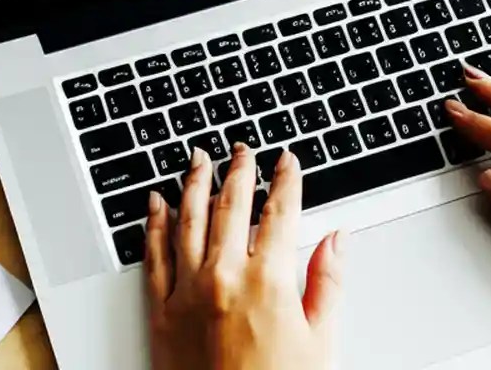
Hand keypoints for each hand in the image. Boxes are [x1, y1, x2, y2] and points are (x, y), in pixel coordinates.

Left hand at [145, 144, 344, 369]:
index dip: (286, 180)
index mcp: (269, 281)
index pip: (281, 212)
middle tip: (244, 150)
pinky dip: (154, 225)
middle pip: (232, 205)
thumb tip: (336, 242)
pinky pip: (154, 256)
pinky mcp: (161, 311)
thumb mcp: (320, 341)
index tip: (287, 161)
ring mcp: (188, 291)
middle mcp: (224, 277)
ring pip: (189, 220)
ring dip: (195, 183)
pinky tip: (155, 205)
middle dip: (240, 170)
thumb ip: (327, 284)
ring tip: (199, 159)